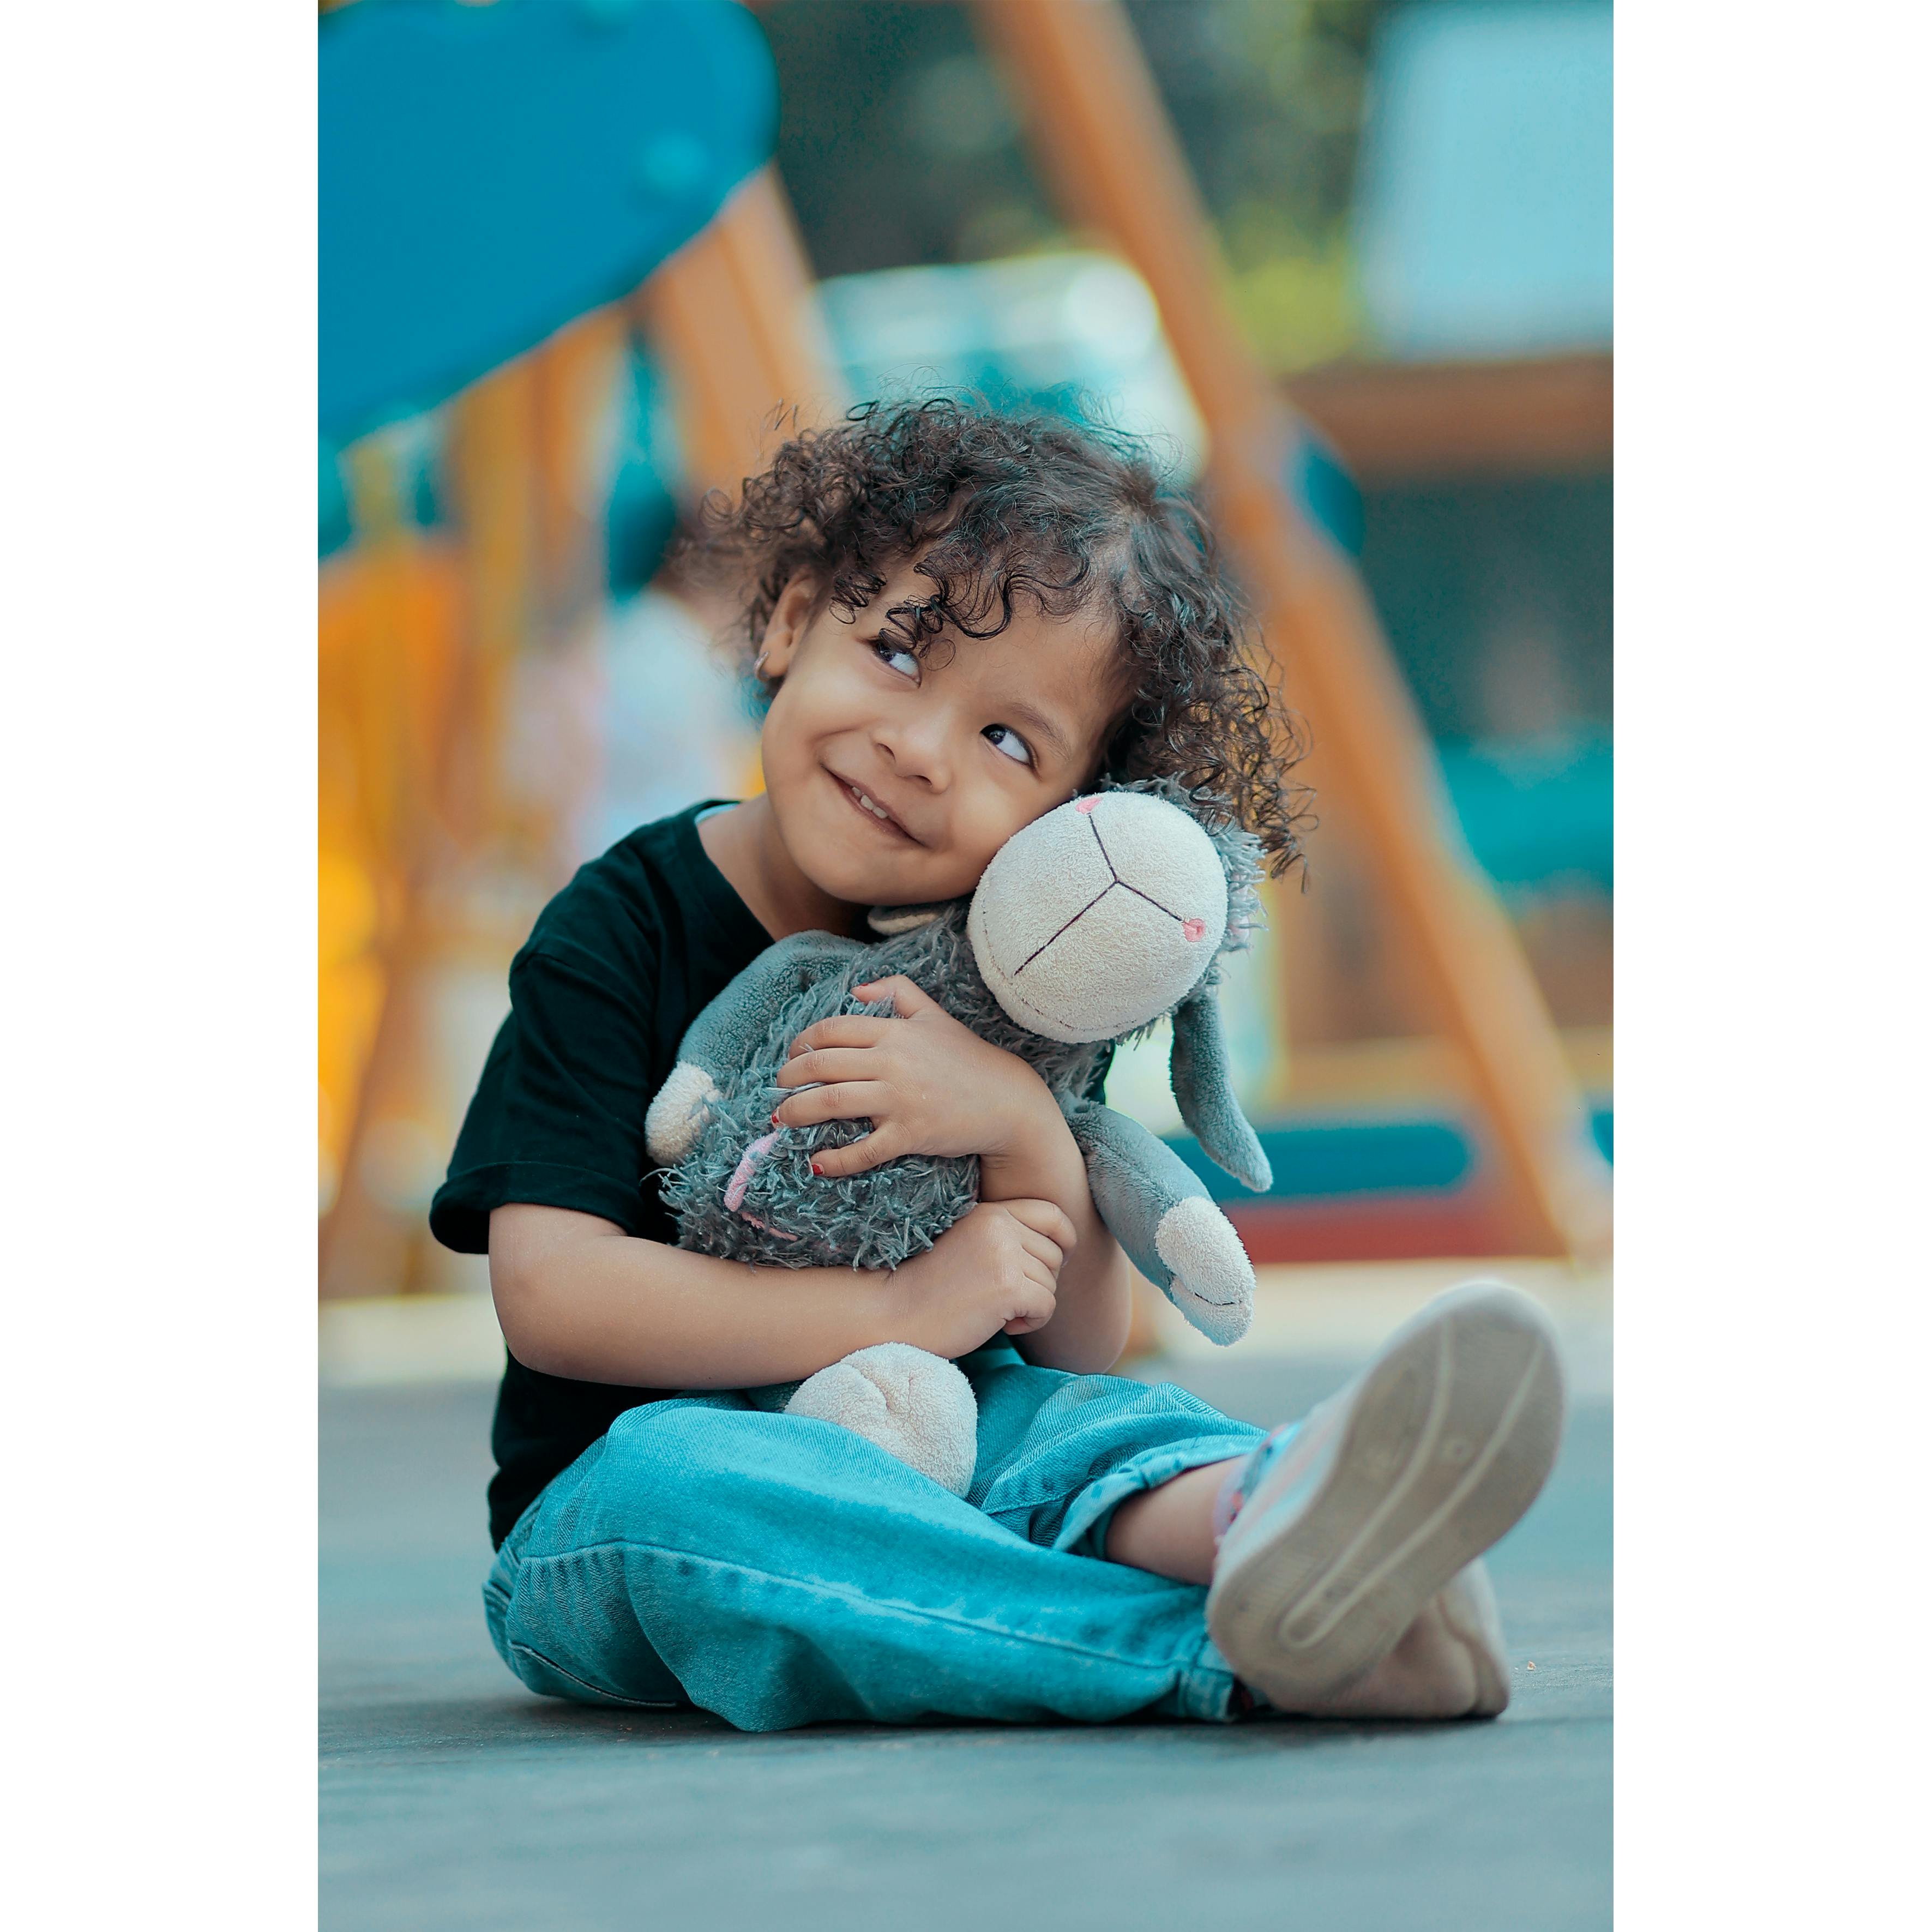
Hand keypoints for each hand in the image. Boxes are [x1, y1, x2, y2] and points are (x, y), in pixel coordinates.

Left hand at [771, 974, 1061, 1178]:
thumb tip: (855, 990)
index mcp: (895, 1031)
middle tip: (777, 1091)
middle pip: (821, 1065)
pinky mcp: (910, 1134)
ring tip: (782, 1120)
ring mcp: (900, 1099)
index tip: (791, 1058)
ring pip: (832, 1103)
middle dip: (788, 1079)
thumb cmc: (969, 1058)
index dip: (801, 1043)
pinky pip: (864, 1150)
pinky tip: (817, 1164)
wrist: (1009, 1102)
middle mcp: (893, 1062)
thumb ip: (898, 990)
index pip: (831, 1030)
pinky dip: (836, 1160)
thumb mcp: (935, 1015)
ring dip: (797, 1113)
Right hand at [890, 1198, 1077, 1353]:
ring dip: (1032, 1304)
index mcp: (990, 1211)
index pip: (1052, 1214)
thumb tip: (1059, 1253)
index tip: (1048, 1265)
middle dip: (1040, 1281)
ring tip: (995, 1311)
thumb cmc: (927, 1287)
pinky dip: (1031, 1323)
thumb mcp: (968, 1245)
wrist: (890, 1313)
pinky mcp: (1007, 1287)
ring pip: (1051, 1283)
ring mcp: (1005, 1255)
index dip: (1062, 1241)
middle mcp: (1000, 1226)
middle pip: (1055, 1254)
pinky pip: (1047, 1307)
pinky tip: (1002, 1325)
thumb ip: (1004, 1238)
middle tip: (1005, 1298)